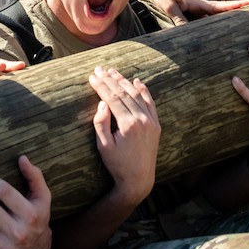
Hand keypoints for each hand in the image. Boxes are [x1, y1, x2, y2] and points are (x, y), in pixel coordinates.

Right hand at [89, 67, 159, 206]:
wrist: (138, 179)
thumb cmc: (117, 164)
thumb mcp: (103, 146)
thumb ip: (101, 123)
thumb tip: (103, 103)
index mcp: (129, 125)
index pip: (113, 98)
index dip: (101, 86)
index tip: (92, 76)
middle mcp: (142, 120)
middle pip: (124, 93)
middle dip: (110, 80)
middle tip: (99, 69)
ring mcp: (151, 121)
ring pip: (137, 95)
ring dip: (124, 82)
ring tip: (112, 72)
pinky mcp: (156, 125)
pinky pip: (150, 102)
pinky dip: (143, 90)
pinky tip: (136, 81)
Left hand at [143, 0, 248, 24]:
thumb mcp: (169, 6)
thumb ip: (179, 19)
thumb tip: (188, 34)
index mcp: (198, 2)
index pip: (221, 6)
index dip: (236, 5)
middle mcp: (201, 5)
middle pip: (223, 11)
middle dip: (238, 12)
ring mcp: (198, 8)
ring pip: (215, 17)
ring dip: (227, 19)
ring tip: (241, 27)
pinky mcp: (192, 11)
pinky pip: (205, 20)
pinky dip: (213, 24)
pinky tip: (217, 32)